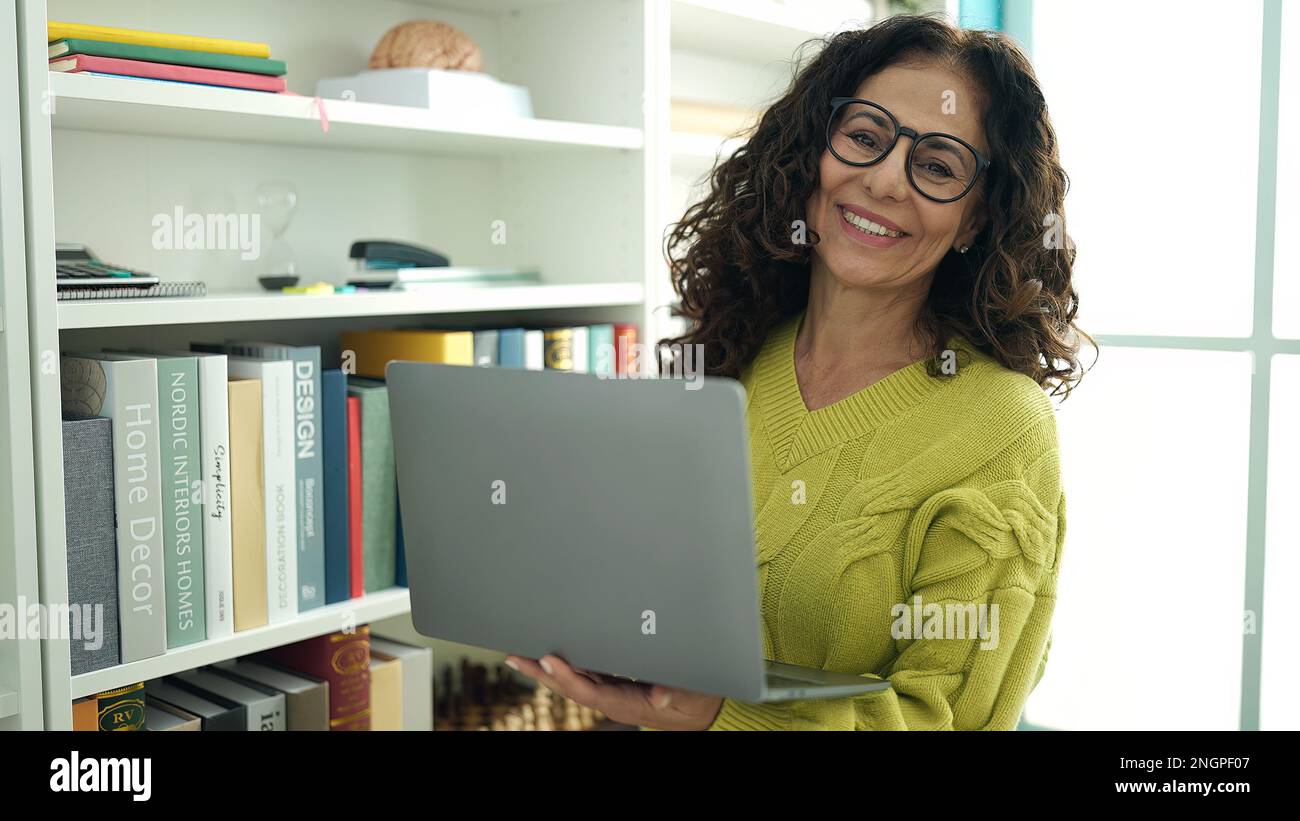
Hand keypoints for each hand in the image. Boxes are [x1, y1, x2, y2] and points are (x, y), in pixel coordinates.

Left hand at [505, 654, 723, 730]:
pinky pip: (584, 674)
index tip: (547, 660)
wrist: (701, 711)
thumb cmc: (696, 700)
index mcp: (627, 702)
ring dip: (546, 669)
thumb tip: (662, 694)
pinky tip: (549, 654)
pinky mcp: (613, 683)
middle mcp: (613, 699)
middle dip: (541, 673)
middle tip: (514, 656)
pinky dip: (564, 665)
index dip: (566, 677)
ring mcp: (610, 692)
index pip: (589, 691)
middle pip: (570, 686)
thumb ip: (676, 691)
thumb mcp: (693, 694)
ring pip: (572, 680)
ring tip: (520, 653)